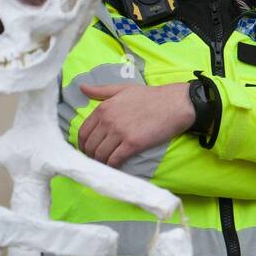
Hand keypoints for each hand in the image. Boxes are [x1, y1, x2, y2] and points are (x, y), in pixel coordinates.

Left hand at [78, 83, 195, 169]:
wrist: (174, 104)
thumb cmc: (150, 97)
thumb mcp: (122, 89)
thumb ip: (101, 91)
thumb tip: (82, 88)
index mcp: (104, 108)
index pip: (84, 131)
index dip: (82, 144)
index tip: (87, 150)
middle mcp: (108, 120)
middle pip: (90, 145)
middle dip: (90, 155)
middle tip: (95, 160)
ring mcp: (120, 132)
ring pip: (100, 154)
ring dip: (100, 162)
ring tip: (105, 165)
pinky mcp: (132, 144)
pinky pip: (114, 160)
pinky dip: (111, 166)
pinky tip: (114, 167)